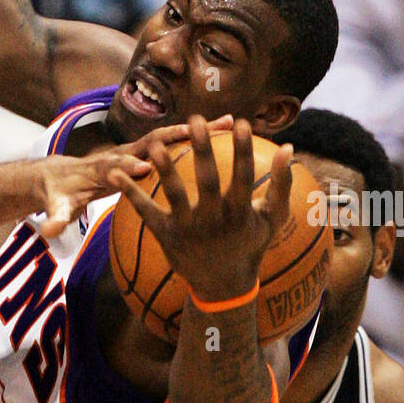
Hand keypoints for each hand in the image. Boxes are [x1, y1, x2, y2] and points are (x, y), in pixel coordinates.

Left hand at [37, 118, 233, 236]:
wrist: (59, 177)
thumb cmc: (60, 194)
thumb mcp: (56, 207)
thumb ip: (55, 216)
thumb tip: (47, 230)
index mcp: (102, 168)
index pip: (116, 165)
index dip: (128, 166)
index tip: (145, 168)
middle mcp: (122, 153)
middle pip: (152, 140)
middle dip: (178, 134)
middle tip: (204, 128)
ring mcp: (136, 150)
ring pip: (170, 136)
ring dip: (197, 130)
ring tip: (230, 123)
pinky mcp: (145, 153)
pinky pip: (174, 145)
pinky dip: (196, 140)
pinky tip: (224, 139)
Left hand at [108, 116, 292, 299]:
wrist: (223, 284)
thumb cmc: (250, 243)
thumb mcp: (272, 217)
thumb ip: (281, 183)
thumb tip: (288, 147)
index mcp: (240, 213)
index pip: (243, 176)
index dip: (243, 149)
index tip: (240, 122)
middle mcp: (214, 221)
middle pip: (208, 180)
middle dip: (203, 149)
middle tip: (197, 118)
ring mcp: (188, 229)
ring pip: (175, 195)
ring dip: (165, 169)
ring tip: (157, 143)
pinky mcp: (166, 235)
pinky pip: (146, 211)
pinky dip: (129, 193)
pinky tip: (115, 174)